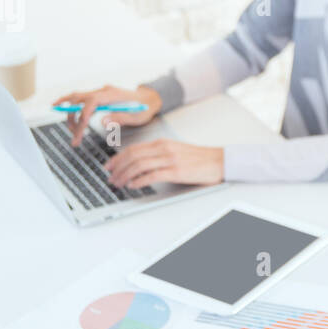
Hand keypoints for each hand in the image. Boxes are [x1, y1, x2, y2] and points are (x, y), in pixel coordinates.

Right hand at [52, 84, 161, 146]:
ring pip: (76, 98)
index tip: (80, 132)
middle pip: (79, 100)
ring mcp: (99, 92)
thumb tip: (102, 122)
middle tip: (75, 136)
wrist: (149, 99)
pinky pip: (79, 98)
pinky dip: (68, 103)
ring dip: (69, 112)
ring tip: (70, 129)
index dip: (82, 117)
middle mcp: (103, 91)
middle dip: (73, 118)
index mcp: (112, 95)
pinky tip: (58, 106)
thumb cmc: (143, 108)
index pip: (91, 103)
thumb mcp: (136, 116)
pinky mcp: (98, 96)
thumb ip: (119, 118)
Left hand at [104, 140, 222, 188]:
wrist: (219, 161)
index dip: (117, 158)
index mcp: (162, 143)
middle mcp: (164, 149)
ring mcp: (170, 159)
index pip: (133, 149)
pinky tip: (133, 185)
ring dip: (125, 175)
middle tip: (109, 177)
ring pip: (139, 165)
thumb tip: (139, 164)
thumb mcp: (175, 150)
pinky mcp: (176, 171)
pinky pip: (152, 175)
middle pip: (133, 156)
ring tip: (118, 184)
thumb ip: (158, 154)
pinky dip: (139, 180)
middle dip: (117, 168)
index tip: (109, 166)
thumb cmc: (199, 158)